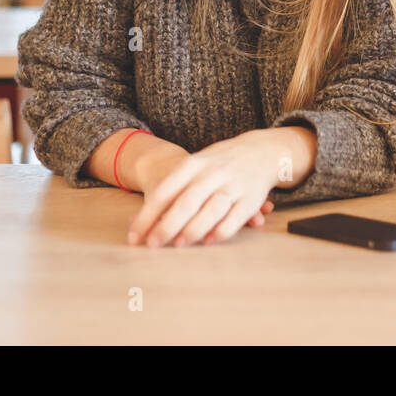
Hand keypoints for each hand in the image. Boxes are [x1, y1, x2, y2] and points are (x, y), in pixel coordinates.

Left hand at [128, 130, 281, 247]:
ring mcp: (233, 184)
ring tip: (179, 245)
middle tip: (152, 245)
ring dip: (194, 228)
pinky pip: (236, 216)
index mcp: (193, 164)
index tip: (134, 236)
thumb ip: (168, 191)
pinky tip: (209, 242)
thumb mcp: (193, 168)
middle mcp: (212, 173)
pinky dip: (222, 230)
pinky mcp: (252, 198)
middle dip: (167, 225)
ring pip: (212, 208)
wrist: (261, 150)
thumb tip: (136, 221)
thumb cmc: (216, 165)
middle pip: (186, 201)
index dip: (148, 214)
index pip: (165, 190)